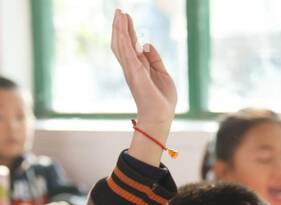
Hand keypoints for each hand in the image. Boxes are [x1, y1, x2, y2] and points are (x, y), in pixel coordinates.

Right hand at [111, 10, 176, 164]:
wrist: (161, 117)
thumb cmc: (161, 100)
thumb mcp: (162, 73)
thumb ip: (154, 58)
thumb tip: (146, 44)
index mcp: (139, 68)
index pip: (131, 46)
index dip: (128, 31)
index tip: (126, 17)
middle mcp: (132, 68)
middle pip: (123, 44)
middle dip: (120, 27)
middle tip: (118, 11)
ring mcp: (132, 71)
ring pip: (122, 46)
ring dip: (120, 29)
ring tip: (119, 14)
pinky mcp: (136, 74)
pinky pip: (128, 54)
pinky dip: (125, 40)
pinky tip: (123, 29)